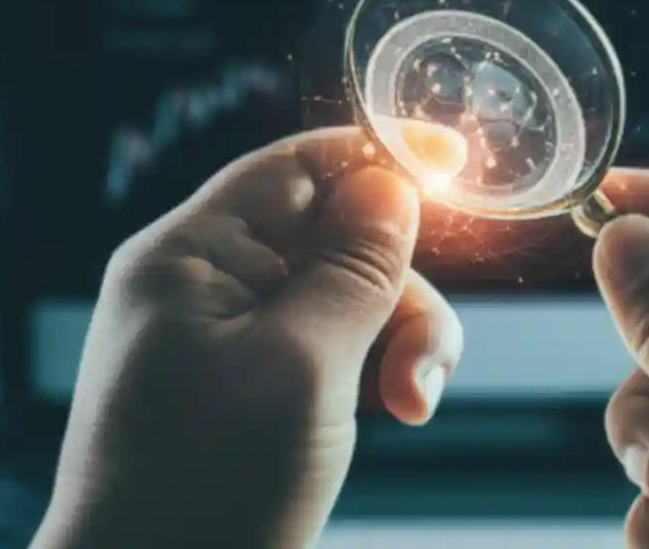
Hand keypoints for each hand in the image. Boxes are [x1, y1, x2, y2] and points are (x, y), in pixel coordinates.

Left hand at [33, 125, 466, 548]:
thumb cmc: (204, 491)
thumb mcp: (300, 365)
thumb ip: (354, 268)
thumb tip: (395, 183)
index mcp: (191, 259)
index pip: (296, 167)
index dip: (378, 156)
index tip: (457, 157)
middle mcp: (211, 288)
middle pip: (341, 238)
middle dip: (398, 293)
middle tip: (423, 363)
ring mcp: (237, 340)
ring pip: (354, 297)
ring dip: (402, 341)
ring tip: (410, 404)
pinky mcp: (265, 387)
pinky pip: (343, 347)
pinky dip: (383, 372)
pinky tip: (398, 413)